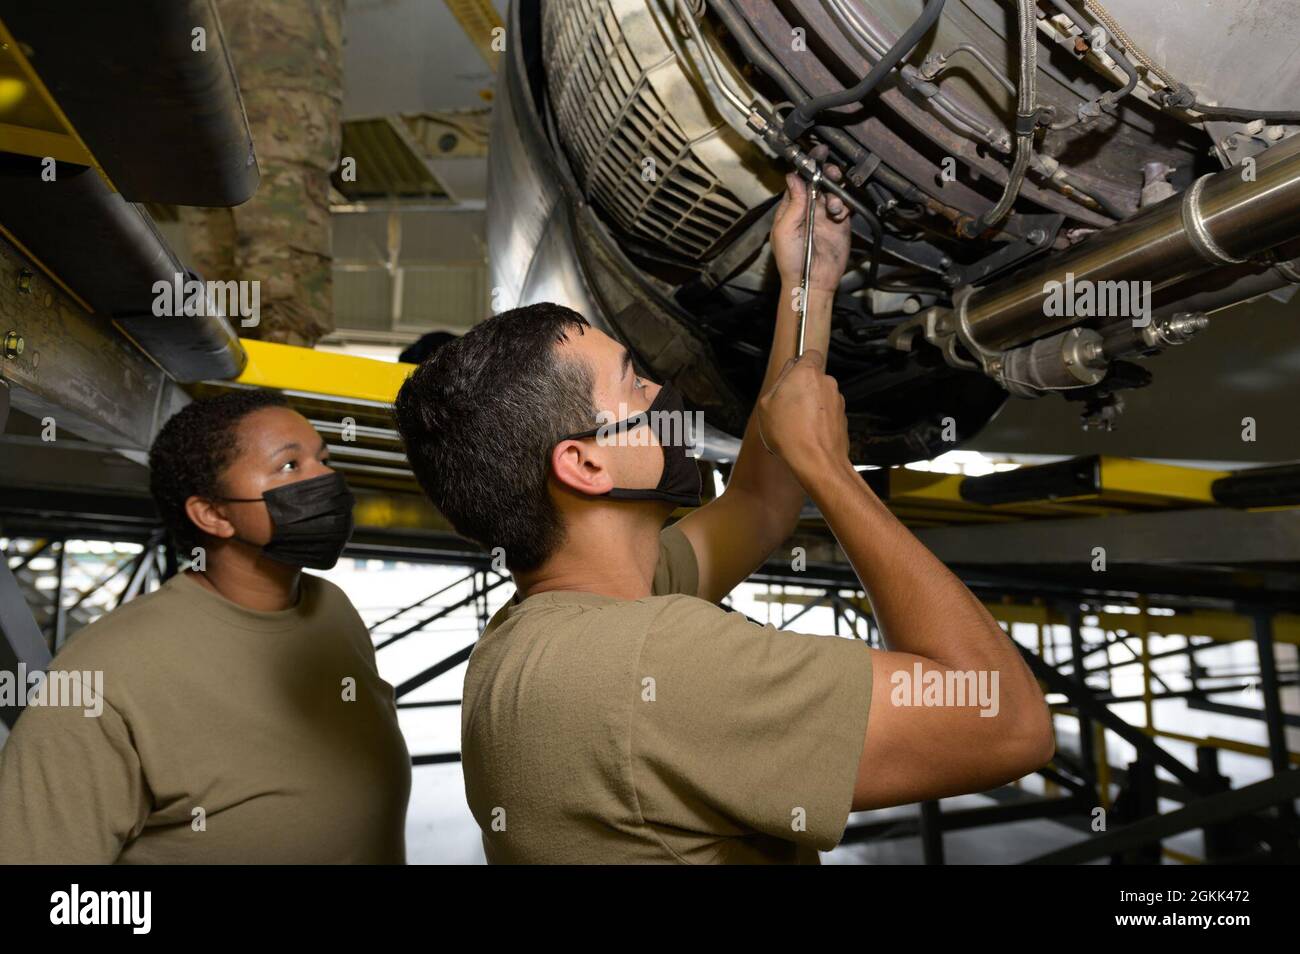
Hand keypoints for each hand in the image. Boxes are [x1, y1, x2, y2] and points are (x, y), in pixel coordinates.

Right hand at [756, 349, 850, 469]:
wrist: (816, 461)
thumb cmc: (791, 434)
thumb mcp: (766, 404)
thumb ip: (778, 381)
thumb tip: (786, 372)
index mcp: (807, 373)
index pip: (809, 353)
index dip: (799, 363)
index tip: (790, 373)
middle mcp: (826, 383)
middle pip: (813, 377)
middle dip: (801, 388)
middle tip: (786, 404)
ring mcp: (836, 401)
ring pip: (820, 397)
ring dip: (810, 406)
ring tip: (795, 424)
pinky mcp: (842, 418)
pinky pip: (826, 413)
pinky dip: (818, 420)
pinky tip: (805, 433)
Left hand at [771, 148, 852, 292]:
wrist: (811, 281)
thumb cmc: (791, 261)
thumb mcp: (784, 231)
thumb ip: (792, 204)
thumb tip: (793, 177)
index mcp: (791, 207)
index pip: (799, 180)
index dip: (806, 167)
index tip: (814, 156)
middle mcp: (808, 208)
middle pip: (819, 181)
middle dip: (825, 172)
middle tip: (829, 170)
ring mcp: (825, 214)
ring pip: (833, 190)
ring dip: (835, 190)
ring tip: (832, 203)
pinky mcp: (840, 223)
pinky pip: (845, 206)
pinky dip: (843, 205)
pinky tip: (838, 214)